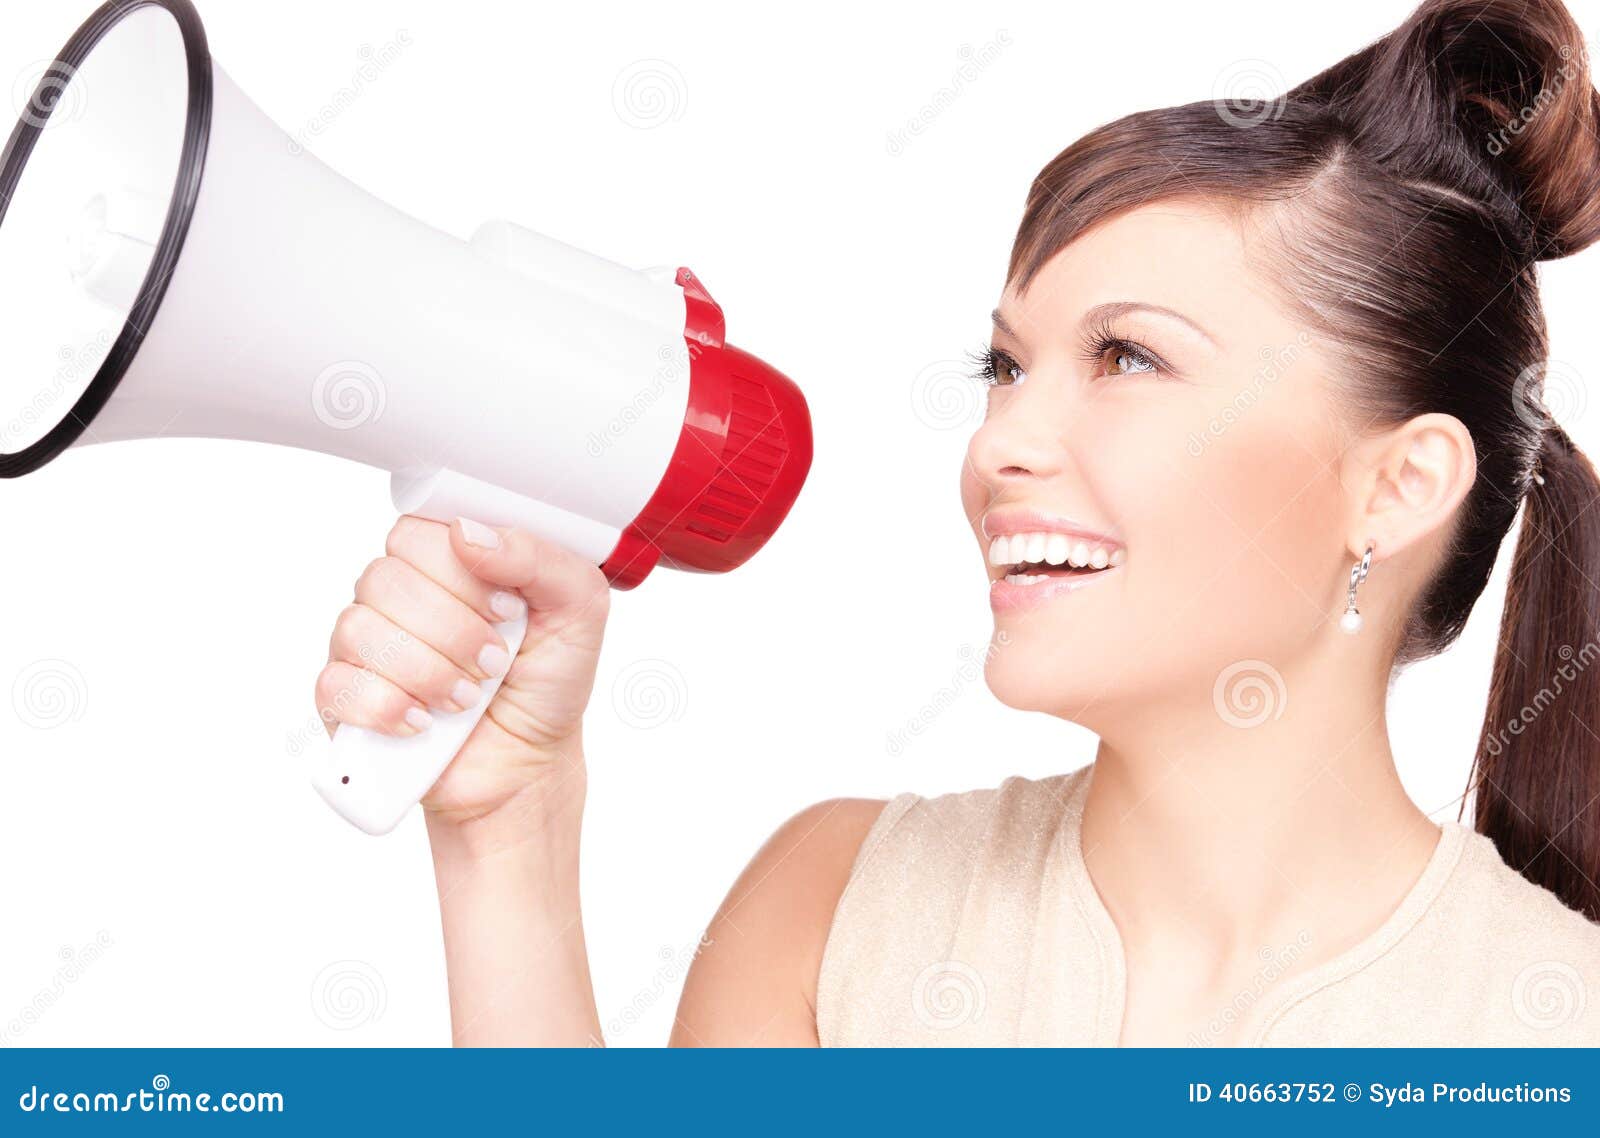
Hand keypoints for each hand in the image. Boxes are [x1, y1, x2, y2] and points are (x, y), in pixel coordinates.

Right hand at [315, 516, 609, 827]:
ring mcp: (365, 646)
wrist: (529, 762)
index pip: (418, 532)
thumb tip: (468, 533)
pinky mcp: (345, 698)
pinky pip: (336, 685)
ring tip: (467, 697)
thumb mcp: (579, 608)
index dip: (460, 570)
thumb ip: (538, 556)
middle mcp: (399, 595)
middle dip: (454, 630)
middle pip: (386, 579)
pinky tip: (423, 720)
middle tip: (495, 661)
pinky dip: (388, 707)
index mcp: (448, 561)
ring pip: (359, 629)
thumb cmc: (548, 681)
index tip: (508, 609)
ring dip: (426, 672)